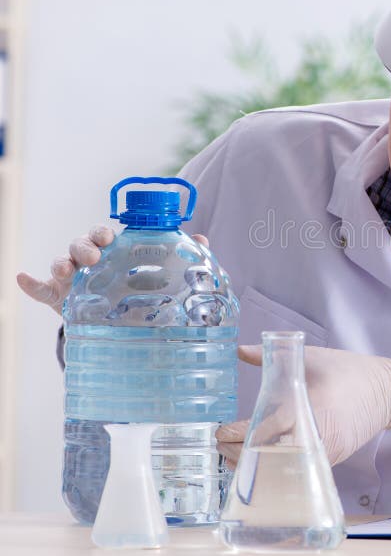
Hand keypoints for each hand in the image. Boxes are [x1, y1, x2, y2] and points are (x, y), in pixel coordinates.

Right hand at [17, 225, 208, 315]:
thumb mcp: (158, 275)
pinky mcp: (57, 297)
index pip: (103, 233)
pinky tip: (21, 278)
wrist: (119, 323)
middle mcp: (89, 260)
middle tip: (93, 256)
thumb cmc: (137, 289)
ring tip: (65, 270)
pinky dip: (30, 283)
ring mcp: (70, 279)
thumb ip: (181, 257)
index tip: (109, 236)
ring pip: (60, 262)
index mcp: (112, 250)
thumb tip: (204, 239)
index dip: (103, 232)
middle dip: (84, 246)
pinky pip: (40, 289)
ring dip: (61, 263)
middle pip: (80, 244)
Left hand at [216, 345, 390, 466]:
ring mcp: (325, 452)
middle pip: (271, 455)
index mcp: (312, 404)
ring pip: (282, 469)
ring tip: (231, 456)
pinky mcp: (330, 461)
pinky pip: (296, 471)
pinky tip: (256, 465)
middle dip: (241, 454)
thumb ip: (274, 356)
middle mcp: (318, 433)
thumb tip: (240, 350)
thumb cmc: (349, 372)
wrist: (387, 393)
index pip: (269, 426)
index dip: (240, 433)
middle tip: (221, 446)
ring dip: (255, 465)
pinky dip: (273, 470)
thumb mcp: (312, 357)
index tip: (221, 431)